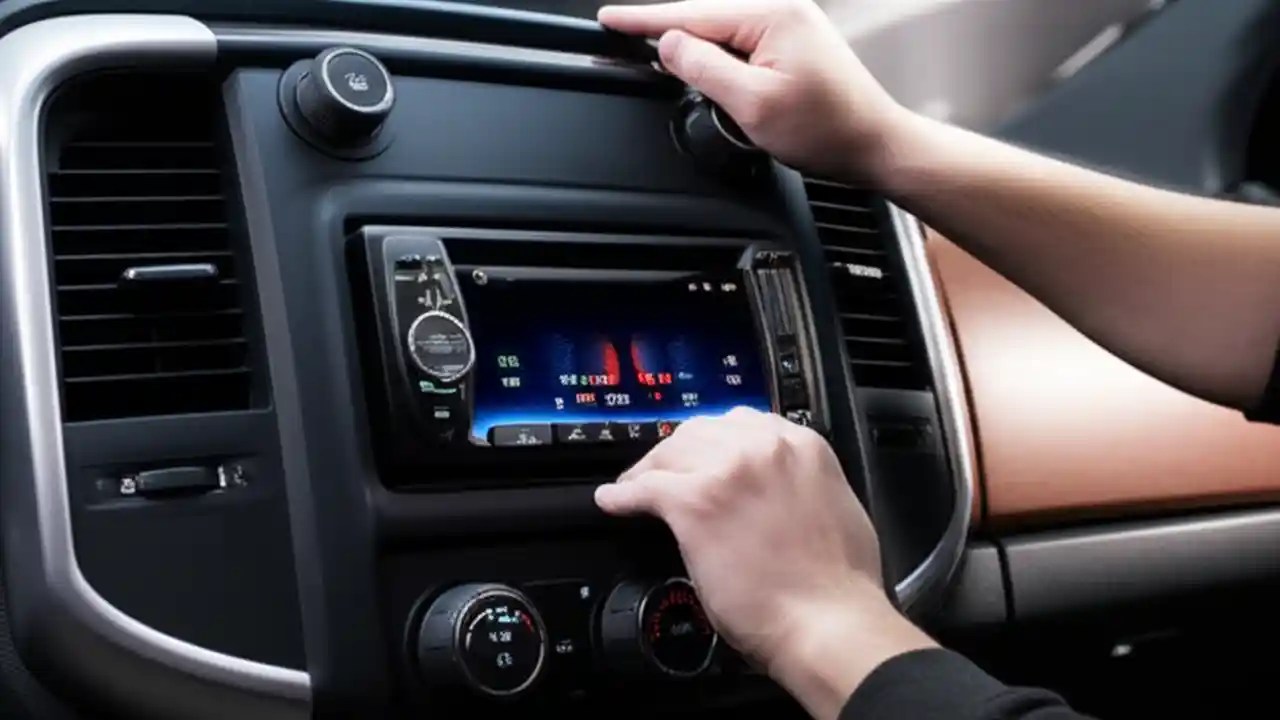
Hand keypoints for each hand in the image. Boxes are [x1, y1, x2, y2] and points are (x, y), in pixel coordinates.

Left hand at [596, 407, 934, 719]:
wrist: (827, 621)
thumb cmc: (838, 584)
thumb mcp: (832, 506)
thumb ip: (799, 484)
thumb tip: (776, 492)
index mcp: (801, 446)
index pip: (740, 423)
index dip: (713, 442)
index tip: (701, 456)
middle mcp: (763, 446)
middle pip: (700, 432)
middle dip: (678, 452)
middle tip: (665, 473)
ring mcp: (726, 471)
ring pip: (670, 454)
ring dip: (649, 470)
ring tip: (634, 485)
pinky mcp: (695, 502)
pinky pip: (644, 489)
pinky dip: (623, 494)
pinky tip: (613, 501)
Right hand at [599, 0, 911, 181]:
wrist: (876, 145)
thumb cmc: (827, 130)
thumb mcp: (753, 103)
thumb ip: (705, 69)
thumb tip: (670, 44)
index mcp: (773, 16)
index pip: (692, 14)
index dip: (645, 20)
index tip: (610, 19)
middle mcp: (784, 10)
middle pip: (706, 17)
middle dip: (666, 31)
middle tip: (623, 35)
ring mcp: (792, 26)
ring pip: (723, 31)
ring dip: (694, 46)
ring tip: (659, 54)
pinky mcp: (796, 44)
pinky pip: (743, 41)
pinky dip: (718, 54)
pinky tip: (705, 65)